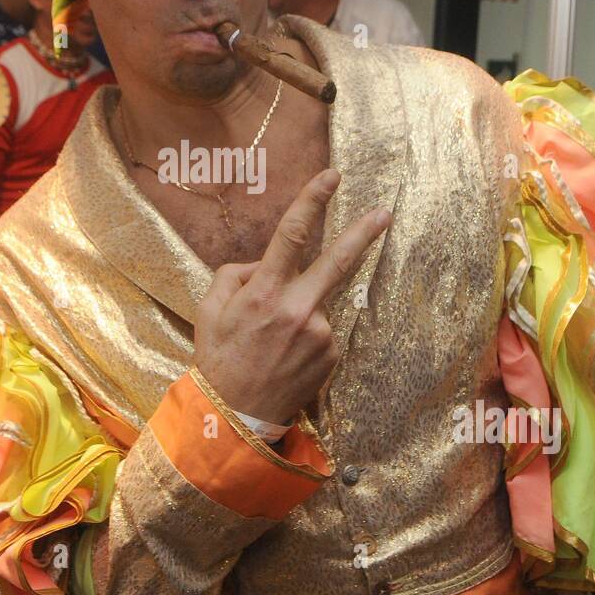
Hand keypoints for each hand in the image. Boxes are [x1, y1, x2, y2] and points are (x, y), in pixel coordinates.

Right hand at [193, 168, 390, 427]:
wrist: (235, 417)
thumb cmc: (218, 357)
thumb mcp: (209, 308)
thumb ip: (236, 274)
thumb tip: (265, 263)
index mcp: (264, 293)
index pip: (292, 236)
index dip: (312, 202)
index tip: (330, 178)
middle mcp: (297, 310)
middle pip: (337, 260)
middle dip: (364, 233)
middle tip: (385, 212)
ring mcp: (319, 334)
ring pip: (318, 301)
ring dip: (302, 309)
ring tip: (275, 342)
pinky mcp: (331, 355)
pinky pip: (322, 330)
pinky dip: (307, 334)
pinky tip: (286, 355)